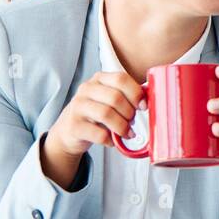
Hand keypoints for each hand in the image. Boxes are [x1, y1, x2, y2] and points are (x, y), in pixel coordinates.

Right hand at [42, 71, 146, 188]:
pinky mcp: (74, 125)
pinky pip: (99, 133)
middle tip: (132, 121)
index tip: (144, 106)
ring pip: (106, 114)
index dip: (136, 93)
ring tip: (127, 133)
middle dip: (129, 113)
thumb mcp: (110, 99)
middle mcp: (86, 89)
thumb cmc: (97, 113)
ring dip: (122, 127)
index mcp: (99, 79)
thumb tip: (149, 102)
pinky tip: (112, 140)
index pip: (121, 78)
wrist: (69, 130)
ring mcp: (77, 106)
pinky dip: (110, 139)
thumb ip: (126, 96)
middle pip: (115, 97)